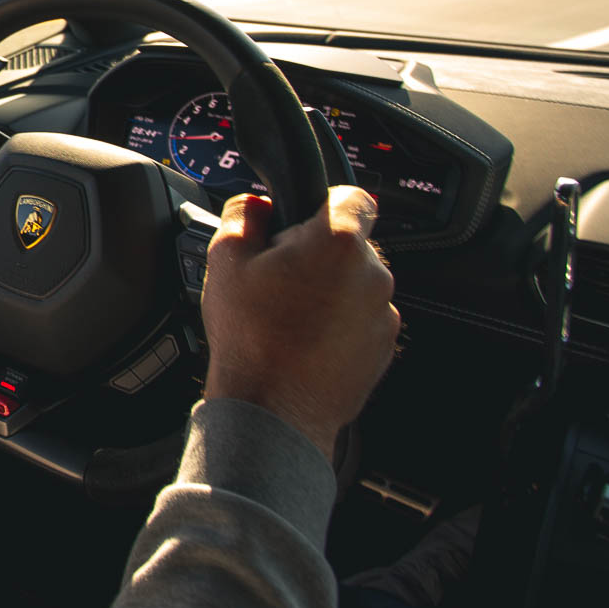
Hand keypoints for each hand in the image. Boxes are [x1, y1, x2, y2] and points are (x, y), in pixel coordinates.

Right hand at [200, 187, 398, 461]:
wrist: (273, 411)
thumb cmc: (251, 337)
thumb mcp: (225, 258)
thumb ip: (243, 213)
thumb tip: (256, 204)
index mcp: (337, 241)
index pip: (352, 196)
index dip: (324, 203)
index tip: (303, 219)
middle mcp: (372, 273)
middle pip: (348, 244)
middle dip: (317, 253)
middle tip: (278, 278)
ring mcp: (383, 313)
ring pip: (355, 283)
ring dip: (329, 291)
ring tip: (288, 316)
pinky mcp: (383, 346)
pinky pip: (360, 320)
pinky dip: (338, 324)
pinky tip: (303, 341)